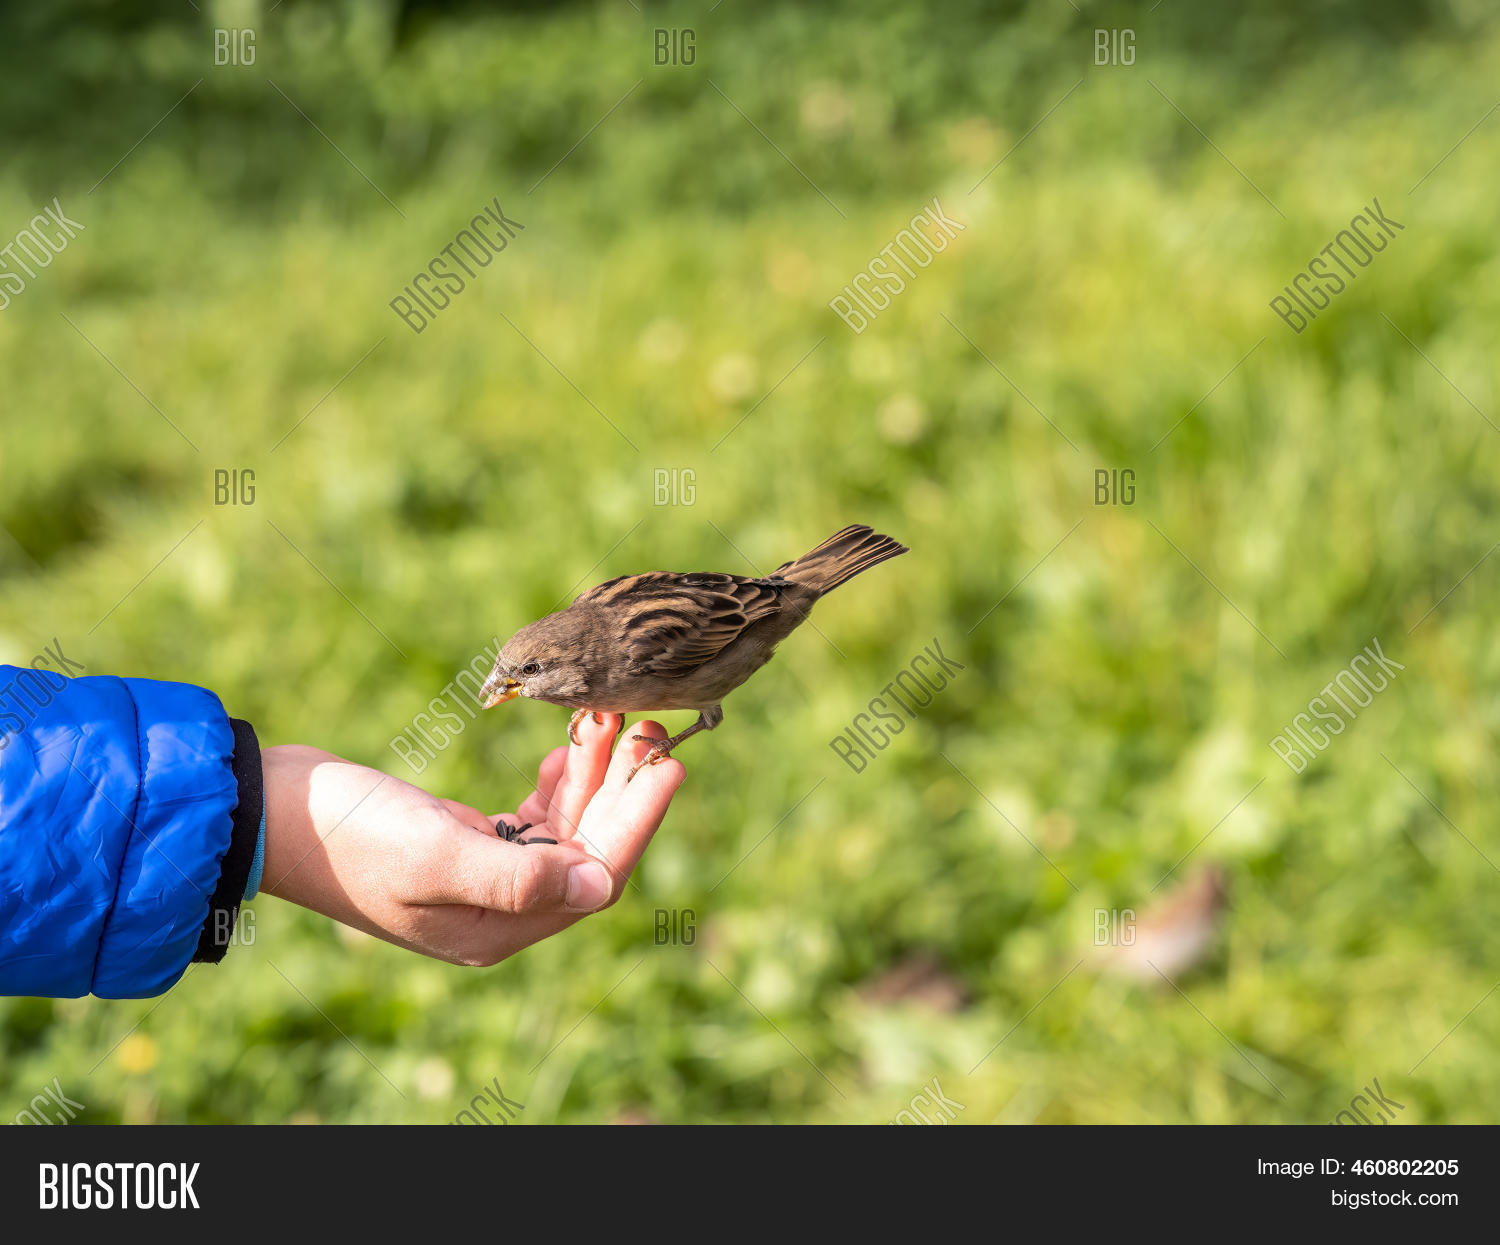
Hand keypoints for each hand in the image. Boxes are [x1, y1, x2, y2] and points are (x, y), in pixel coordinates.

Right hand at [258, 713, 684, 964]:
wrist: (269, 813)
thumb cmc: (348, 835)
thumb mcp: (434, 855)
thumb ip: (519, 874)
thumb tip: (601, 885)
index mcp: (496, 927)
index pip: (595, 877)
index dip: (637, 822)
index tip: (668, 764)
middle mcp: (498, 911)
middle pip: (588, 850)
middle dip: (624, 790)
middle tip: (653, 727)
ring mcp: (481, 877)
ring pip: (564, 827)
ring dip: (591, 774)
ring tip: (611, 717)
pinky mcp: (464, 841)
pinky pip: (532, 817)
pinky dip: (556, 781)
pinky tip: (567, 746)